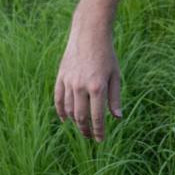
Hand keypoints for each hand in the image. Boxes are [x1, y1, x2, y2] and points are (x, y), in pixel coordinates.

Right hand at [53, 18, 121, 141]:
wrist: (89, 34)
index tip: (100, 140)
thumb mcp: (115, 76)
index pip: (97, 117)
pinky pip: (58, 98)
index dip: (99, 131)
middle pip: (81, 117)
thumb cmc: (106, 55)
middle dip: (86, 130)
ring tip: (81, 127)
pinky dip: (61, 111)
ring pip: (69, 110)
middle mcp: (81, 87)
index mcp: (97, 87)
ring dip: (75, 122)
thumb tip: (117, 118)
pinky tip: (65, 119)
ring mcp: (69, 82)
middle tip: (90, 137)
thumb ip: (115, 98)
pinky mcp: (61, 76)